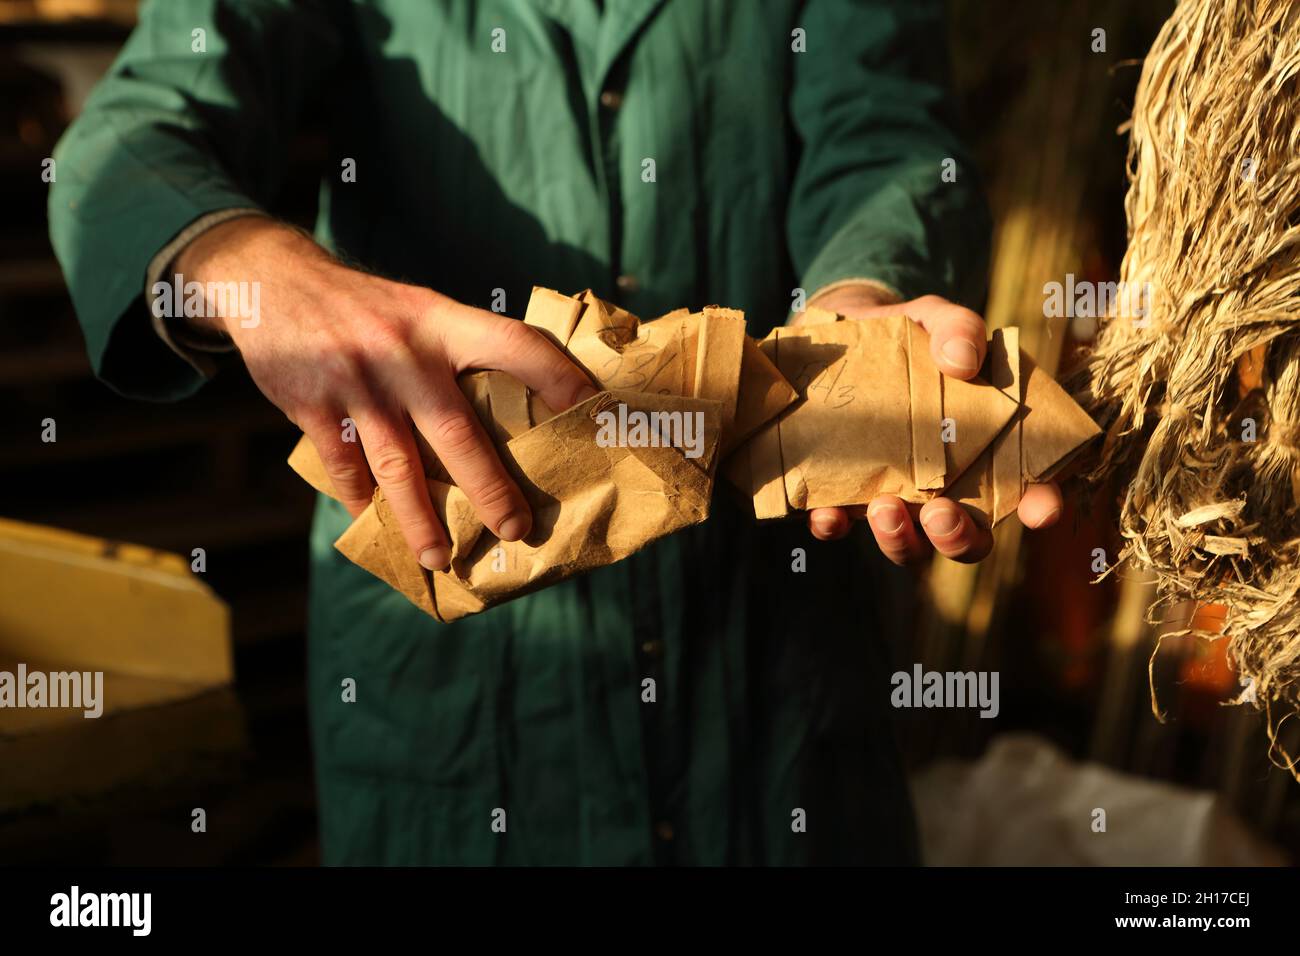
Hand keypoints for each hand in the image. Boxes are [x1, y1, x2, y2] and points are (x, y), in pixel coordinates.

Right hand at [175, 217, 596, 570]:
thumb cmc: (367, 307)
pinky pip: (343, 468)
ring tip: (441, 558)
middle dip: (489, 490)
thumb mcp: (419, 308)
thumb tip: (520, 410)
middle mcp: (403, 352)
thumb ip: (460, 350)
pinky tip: (376, 523)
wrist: (270, 278)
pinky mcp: (311, 403)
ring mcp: (356, 380)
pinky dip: (362, 501)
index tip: (593, 411)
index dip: (558, 376)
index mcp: (442, 322)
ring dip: (422, 520)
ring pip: (397, 467)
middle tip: (516, 530)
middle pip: (457, 432)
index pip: (516, 344)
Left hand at [800, 284, 1061, 563]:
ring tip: (885, 508)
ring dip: (899, 539)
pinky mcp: (842, 494)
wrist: (837, 334)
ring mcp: (894, 495)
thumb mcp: (934, 318)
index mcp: (986, 448)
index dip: (1041, 505)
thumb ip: (957, 328)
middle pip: (966, 537)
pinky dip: (833, 525)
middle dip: (958, 538)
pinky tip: (826, 513)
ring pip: (907, 543)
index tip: (1040, 508)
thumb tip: (962, 360)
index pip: (1028, 489)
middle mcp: (945, 485)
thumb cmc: (905, 333)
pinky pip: (838, 525)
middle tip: (942, 514)